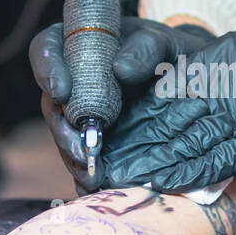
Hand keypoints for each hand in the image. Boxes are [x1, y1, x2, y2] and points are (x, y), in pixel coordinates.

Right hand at [30, 16, 213, 192]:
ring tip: (92, 176)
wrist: (188, 82)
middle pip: (51, 103)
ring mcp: (79, 112)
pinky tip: (93, 190)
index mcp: (78, 44)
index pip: (46, 48)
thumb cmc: (171, 54)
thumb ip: (146, 48)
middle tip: (82, 149)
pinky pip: (81, 158)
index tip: (61, 91)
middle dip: (63, 130)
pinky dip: (84, 176)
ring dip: (73, 158)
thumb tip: (120, 69)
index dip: (47, 68)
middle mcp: (71, 79)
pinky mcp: (92, 139)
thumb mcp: (164, 43)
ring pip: (64, 136)